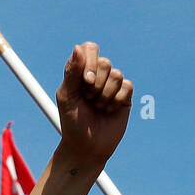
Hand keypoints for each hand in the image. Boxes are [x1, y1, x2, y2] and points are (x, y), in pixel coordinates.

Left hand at [54, 42, 132, 167]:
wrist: (86, 147)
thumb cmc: (72, 122)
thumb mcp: (67, 97)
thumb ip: (72, 72)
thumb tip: (77, 48)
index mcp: (80, 71)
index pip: (89, 49)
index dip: (90, 61)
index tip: (86, 81)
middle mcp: (97, 74)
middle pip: (105, 62)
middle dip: (96, 85)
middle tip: (88, 100)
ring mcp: (112, 84)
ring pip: (116, 75)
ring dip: (105, 96)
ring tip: (98, 108)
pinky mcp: (125, 95)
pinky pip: (127, 86)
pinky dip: (116, 101)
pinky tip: (109, 111)